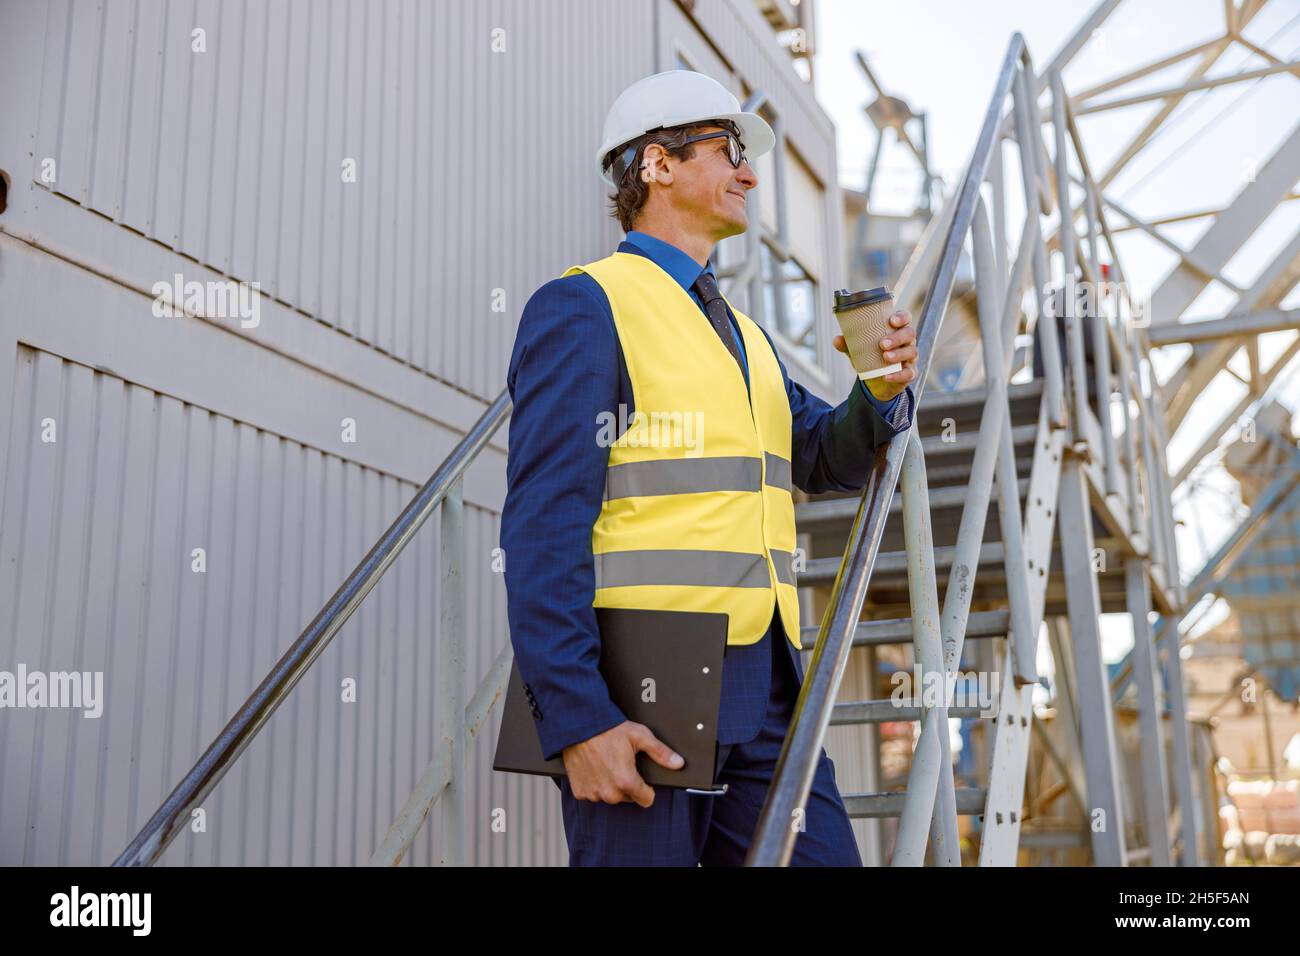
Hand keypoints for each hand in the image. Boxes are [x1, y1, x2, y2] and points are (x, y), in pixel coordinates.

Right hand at [561, 720, 683, 806]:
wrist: (579, 724)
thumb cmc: (609, 729)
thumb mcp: (640, 736)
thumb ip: (660, 752)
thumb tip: (678, 763)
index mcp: (626, 781)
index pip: (646, 800)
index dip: (647, 789)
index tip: (642, 778)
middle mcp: (609, 792)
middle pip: (627, 798)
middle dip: (627, 785)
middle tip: (621, 764)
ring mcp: (593, 793)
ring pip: (609, 796)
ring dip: (610, 785)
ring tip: (606, 764)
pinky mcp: (579, 791)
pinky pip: (592, 793)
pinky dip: (594, 784)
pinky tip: (594, 768)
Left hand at [833, 308, 917, 401]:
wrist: (876, 381)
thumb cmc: (871, 357)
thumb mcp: (859, 350)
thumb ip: (849, 345)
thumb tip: (836, 339)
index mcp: (896, 330)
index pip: (906, 318)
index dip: (902, 317)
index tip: (892, 321)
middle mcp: (907, 341)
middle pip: (910, 334)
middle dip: (897, 337)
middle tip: (882, 344)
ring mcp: (910, 357)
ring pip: (911, 352)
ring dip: (898, 354)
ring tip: (885, 357)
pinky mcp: (910, 372)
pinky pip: (909, 373)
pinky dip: (898, 375)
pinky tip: (886, 377)